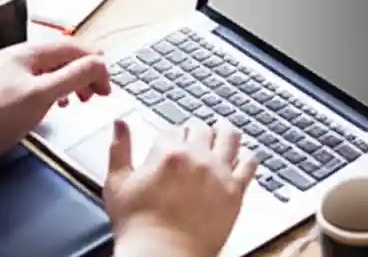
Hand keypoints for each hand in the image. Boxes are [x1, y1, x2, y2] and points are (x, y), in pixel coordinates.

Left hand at [0, 41, 110, 165]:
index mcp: (25, 52)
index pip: (71, 47)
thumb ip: (74, 76)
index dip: (94, 63)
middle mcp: (16, 57)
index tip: (107, 85)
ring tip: (80, 100)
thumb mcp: (42, 95)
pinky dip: (55, 90)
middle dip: (84, 73)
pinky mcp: (3, 89)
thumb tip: (100, 63)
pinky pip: (39, 81)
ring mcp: (8, 72)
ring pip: (51, 70)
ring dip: (71, 82)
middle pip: (62, 57)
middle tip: (97, 95)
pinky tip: (57, 103)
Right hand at [106, 120, 256, 256]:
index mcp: (169, 153)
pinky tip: (240, 157)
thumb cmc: (137, 226)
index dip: (170, 136)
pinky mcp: (236, 190)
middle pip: (202, 128)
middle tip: (193, 139)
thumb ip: (119, 149)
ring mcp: (220, 172)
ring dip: (224, 131)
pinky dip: (246, 155)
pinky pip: (250, 162)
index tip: (170, 144)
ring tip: (222, 132)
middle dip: (195, 132)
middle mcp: (197, 157)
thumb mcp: (117, 184)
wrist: (162, 256)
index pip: (173, 130)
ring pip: (230, 136)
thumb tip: (120, 123)